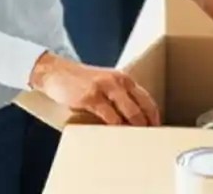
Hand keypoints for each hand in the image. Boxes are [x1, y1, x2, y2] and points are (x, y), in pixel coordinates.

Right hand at [28, 52, 159, 125]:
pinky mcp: (91, 98)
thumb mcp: (106, 83)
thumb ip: (120, 96)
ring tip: (136, 140)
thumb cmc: (81, 81)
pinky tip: (117, 135)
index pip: (146, 99)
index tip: (156, 128)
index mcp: (124, 79)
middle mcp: (118, 81)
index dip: (154, 116)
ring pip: (129, 112)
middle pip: (141, 107)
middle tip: (148, 138)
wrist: (56, 72)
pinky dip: (115, 128)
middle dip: (146, 125)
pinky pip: (109, 116)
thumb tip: (134, 117)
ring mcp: (105, 89)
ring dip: (134, 128)